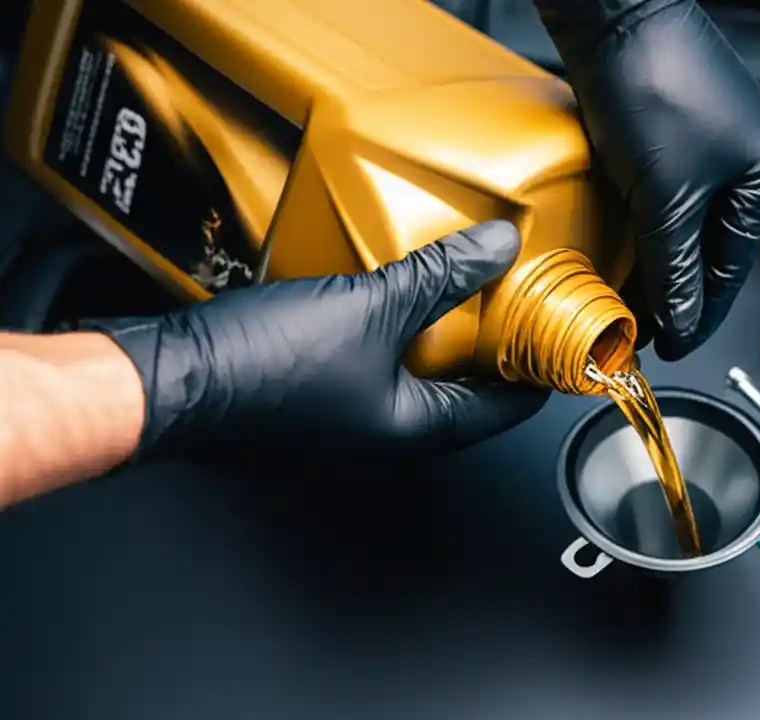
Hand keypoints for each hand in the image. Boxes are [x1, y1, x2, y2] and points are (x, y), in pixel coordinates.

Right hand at [79, 221, 547, 460]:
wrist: (173, 377)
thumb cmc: (263, 368)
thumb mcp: (371, 307)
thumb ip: (441, 275)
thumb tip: (499, 247)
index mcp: (418, 428)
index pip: (509, 408)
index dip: (541, 369)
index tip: (565, 334)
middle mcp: (391, 431)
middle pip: (470, 388)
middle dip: (496, 342)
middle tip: (520, 296)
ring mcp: (355, 415)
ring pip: (424, 372)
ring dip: (448, 332)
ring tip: (468, 282)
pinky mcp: (323, 390)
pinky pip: (383, 359)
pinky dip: (403, 327)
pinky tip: (399, 287)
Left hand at [536, 0, 759, 360]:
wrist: (614, 13)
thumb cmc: (654, 84)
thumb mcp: (665, 196)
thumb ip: (672, 267)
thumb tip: (679, 324)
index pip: (732, 265)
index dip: (700, 312)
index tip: (671, 346)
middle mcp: (749, 152)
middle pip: (712, 242)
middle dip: (679, 287)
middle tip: (644, 327)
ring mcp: (713, 133)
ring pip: (689, 217)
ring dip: (662, 256)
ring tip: (630, 295)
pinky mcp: (677, 120)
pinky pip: (670, 188)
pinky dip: (650, 221)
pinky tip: (626, 243)